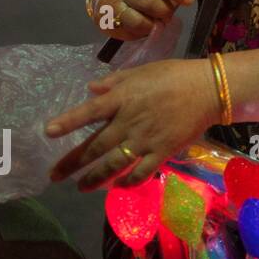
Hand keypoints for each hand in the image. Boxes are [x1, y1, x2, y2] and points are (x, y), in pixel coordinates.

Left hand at [46, 58, 219, 189]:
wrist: (209, 90)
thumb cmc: (175, 75)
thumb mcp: (142, 71)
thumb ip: (115, 82)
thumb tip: (91, 90)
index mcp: (123, 98)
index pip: (89, 112)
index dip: (68, 122)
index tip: (48, 132)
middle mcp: (129, 122)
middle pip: (95, 146)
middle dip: (72, 162)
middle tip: (54, 176)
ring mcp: (145, 140)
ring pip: (113, 164)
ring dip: (94, 178)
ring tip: (80, 187)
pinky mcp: (162, 152)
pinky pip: (140, 172)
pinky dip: (127, 182)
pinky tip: (117, 187)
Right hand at [92, 0, 193, 39]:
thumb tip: (180, 5)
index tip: (189, 0)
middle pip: (149, 3)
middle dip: (164, 11)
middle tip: (167, 13)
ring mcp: (107, 1)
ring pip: (137, 21)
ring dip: (152, 25)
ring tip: (154, 21)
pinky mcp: (101, 18)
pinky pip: (126, 32)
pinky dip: (138, 32)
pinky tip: (140, 24)